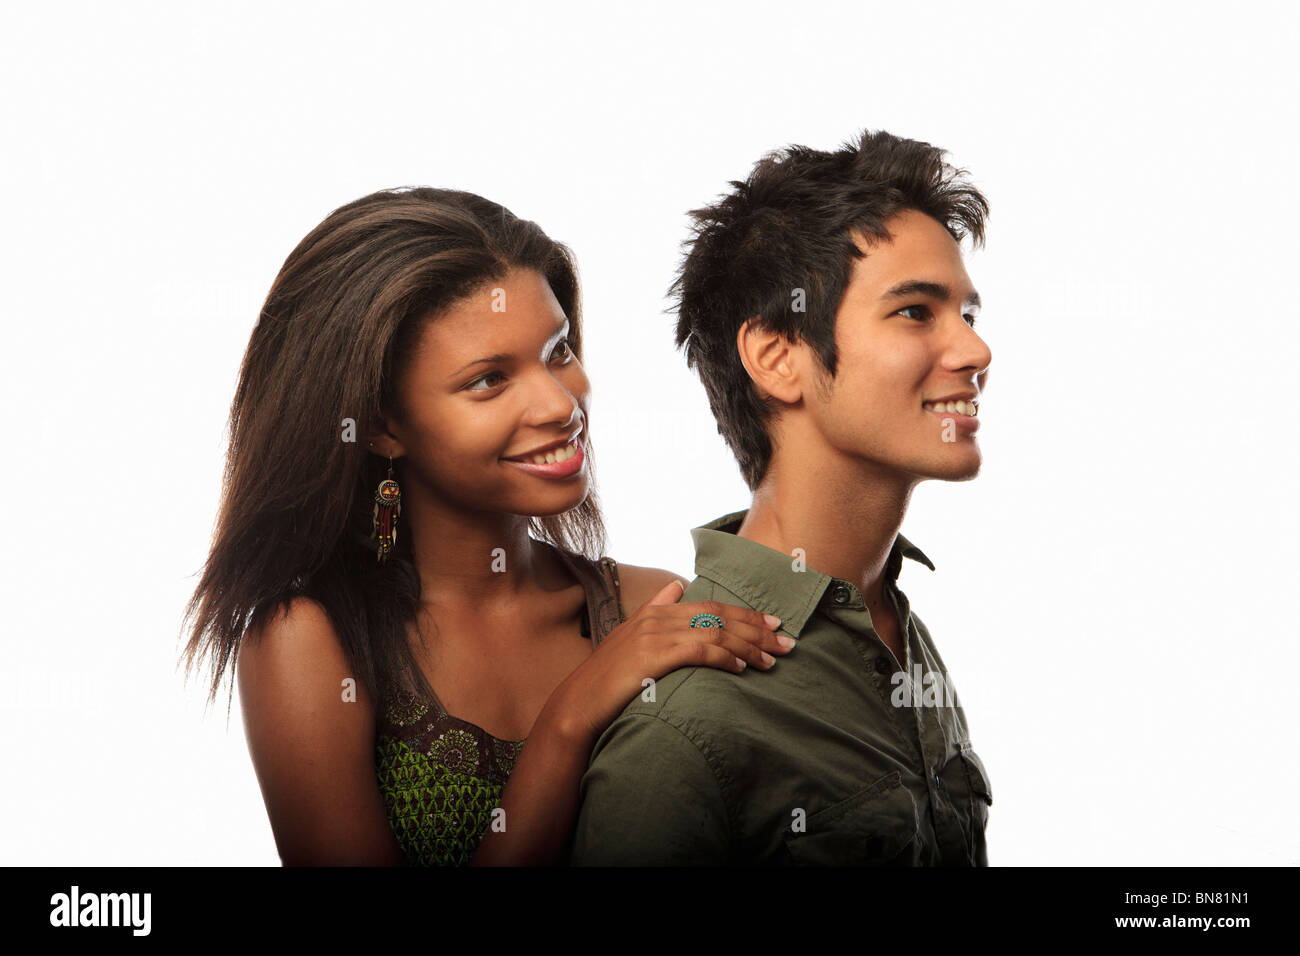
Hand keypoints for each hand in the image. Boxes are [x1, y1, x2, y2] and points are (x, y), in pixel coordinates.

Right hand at [544, 580, 793, 743]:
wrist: (579, 703)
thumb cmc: (607, 679)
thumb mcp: (631, 638)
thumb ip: (655, 610)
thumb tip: (676, 586)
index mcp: (655, 612)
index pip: (710, 605)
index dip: (745, 614)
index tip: (772, 624)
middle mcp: (657, 617)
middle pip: (718, 615)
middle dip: (756, 628)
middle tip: (786, 641)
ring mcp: (655, 634)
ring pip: (715, 632)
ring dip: (749, 646)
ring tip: (773, 660)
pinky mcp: (654, 655)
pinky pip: (701, 650)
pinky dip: (726, 657)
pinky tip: (743, 667)